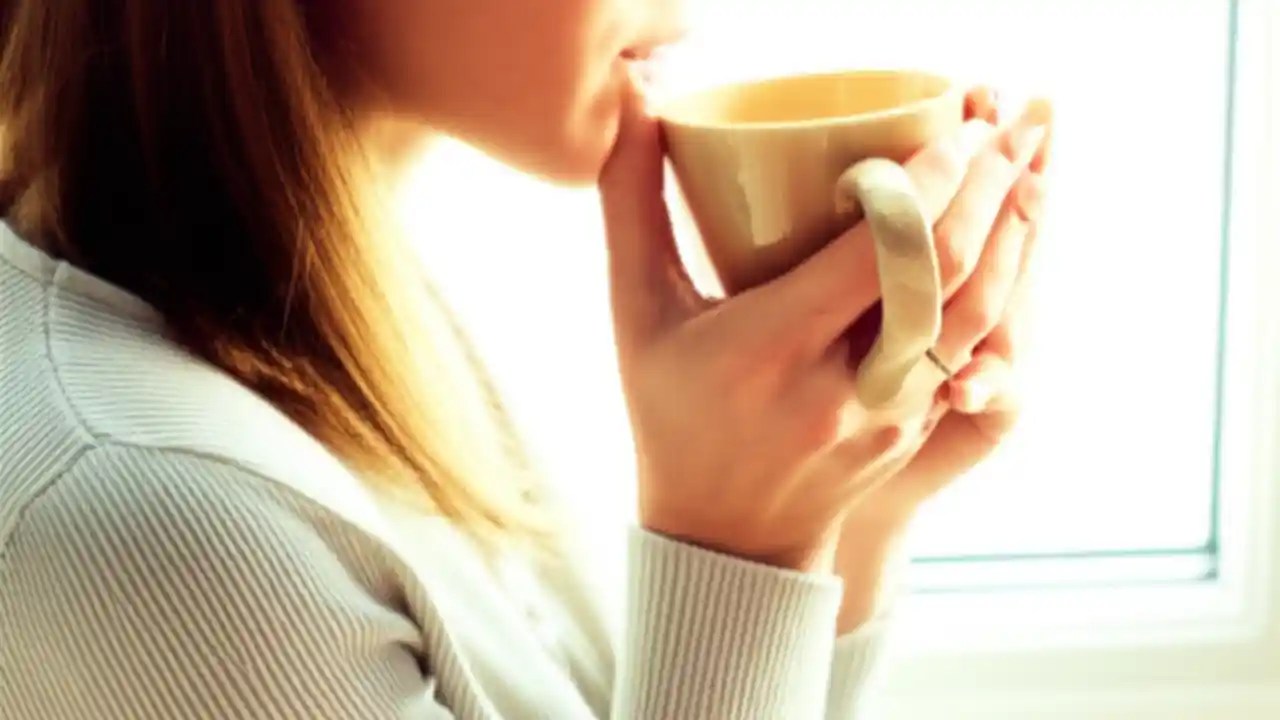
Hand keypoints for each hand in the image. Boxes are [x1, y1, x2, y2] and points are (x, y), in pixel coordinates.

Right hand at [598, 80, 1048, 573]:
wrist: (721, 535)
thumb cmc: (670, 413)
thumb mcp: (636, 314)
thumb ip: (633, 210)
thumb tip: (636, 112)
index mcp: (770, 349)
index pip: (875, 253)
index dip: (926, 183)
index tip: (952, 130)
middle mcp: (840, 389)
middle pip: (946, 278)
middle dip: (990, 192)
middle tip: (1008, 129)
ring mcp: (886, 420)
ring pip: (977, 319)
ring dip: (1011, 239)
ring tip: (1026, 174)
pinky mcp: (912, 433)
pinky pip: (972, 352)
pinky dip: (998, 290)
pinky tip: (1005, 244)